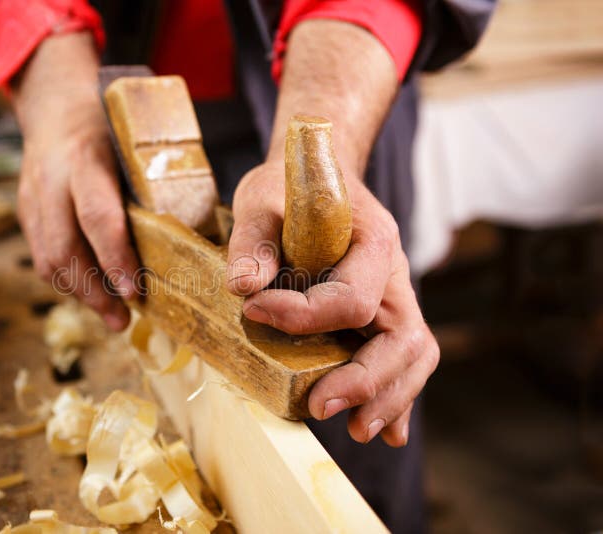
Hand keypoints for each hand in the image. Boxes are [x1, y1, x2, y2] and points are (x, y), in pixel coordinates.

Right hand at [12, 34, 137, 330]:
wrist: (54, 103)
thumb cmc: (108, 124)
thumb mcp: (132, 140)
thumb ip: (149, 181)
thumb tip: (190, 232)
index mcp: (85, 159)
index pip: (98, 217)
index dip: (115, 258)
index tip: (134, 292)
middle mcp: (52, 181)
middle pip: (65, 250)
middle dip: (94, 292)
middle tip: (123, 319)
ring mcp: (32, 197)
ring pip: (48, 260)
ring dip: (80, 294)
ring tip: (112, 314)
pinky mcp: (26, 211)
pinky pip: (42, 255)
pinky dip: (67, 281)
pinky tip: (91, 292)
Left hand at [227, 162, 439, 446]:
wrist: (320, 175)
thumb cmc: (291, 186)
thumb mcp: (262, 200)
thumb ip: (253, 240)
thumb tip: (242, 289)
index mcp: (373, 241)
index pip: (351, 298)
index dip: (303, 317)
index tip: (256, 313)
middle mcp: (392, 274)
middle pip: (403, 338)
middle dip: (365, 379)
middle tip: (321, 407)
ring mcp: (392, 297)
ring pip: (412, 355)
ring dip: (389, 397)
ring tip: (358, 430)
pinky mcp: (381, 315)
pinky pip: (402, 359)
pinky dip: (395, 395)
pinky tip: (384, 431)